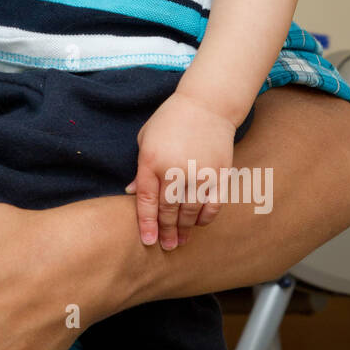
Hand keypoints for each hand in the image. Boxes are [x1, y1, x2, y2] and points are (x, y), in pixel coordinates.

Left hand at [125, 90, 236, 249]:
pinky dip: (206, 217)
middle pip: (169, 210)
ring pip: (191, 211)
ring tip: (181, 240)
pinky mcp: (219, 173)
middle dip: (166, 231)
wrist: (207, 104)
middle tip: (166, 246)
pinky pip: (213, 204)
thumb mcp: (146, 139)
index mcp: (151, 160)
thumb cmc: (170, 120)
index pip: (146, 200)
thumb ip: (139, 168)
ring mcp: (199, 173)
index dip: (147, 223)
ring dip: (185, 228)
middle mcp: (175, 169)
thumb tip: (130, 193)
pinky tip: (199, 223)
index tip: (148, 241)